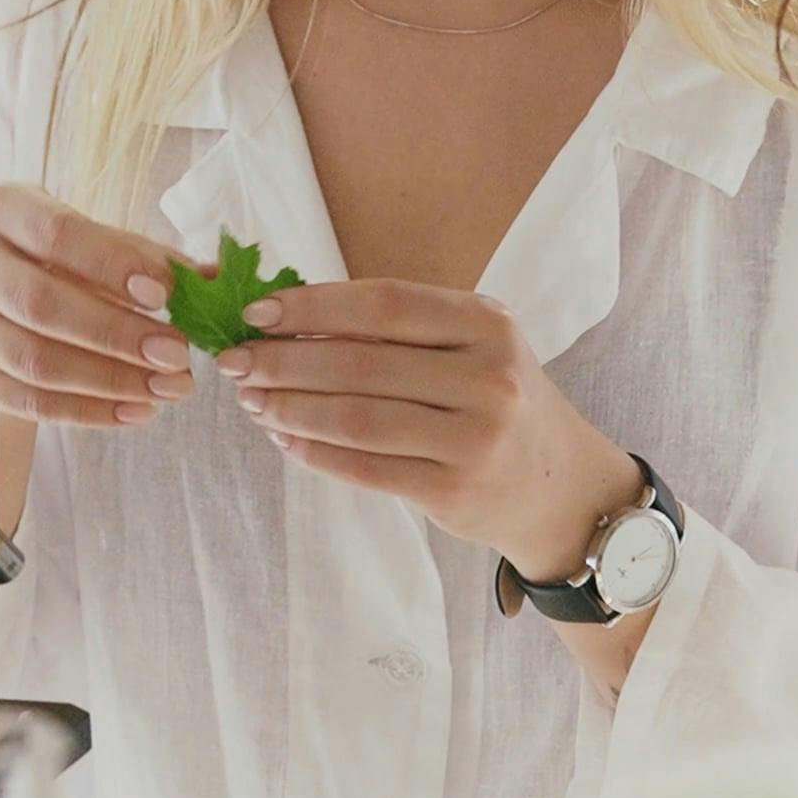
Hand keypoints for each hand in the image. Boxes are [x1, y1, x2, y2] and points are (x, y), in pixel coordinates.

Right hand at [0, 182, 197, 427]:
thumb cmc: (57, 265)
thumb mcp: (97, 246)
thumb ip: (149, 259)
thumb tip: (212, 279)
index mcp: (1, 209)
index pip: (55, 234)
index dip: (111, 265)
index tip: (165, 294)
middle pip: (40, 303)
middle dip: (116, 333)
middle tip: (177, 353)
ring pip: (34, 359)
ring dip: (109, 378)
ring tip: (167, 387)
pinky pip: (28, 401)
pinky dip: (87, 411)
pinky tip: (135, 410)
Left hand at [223, 278, 638, 574]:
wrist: (562, 487)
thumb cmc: (494, 400)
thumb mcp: (471, 347)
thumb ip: (398, 331)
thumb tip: (287, 320)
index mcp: (486, 324)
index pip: (383, 305)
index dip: (312, 306)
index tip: (256, 312)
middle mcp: (487, 377)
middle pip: (361, 363)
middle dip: (284, 360)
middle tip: (235, 361)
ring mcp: (475, 439)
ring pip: (357, 418)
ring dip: (290, 408)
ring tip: (252, 402)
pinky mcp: (456, 493)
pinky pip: (366, 468)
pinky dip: (315, 453)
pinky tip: (284, 440)